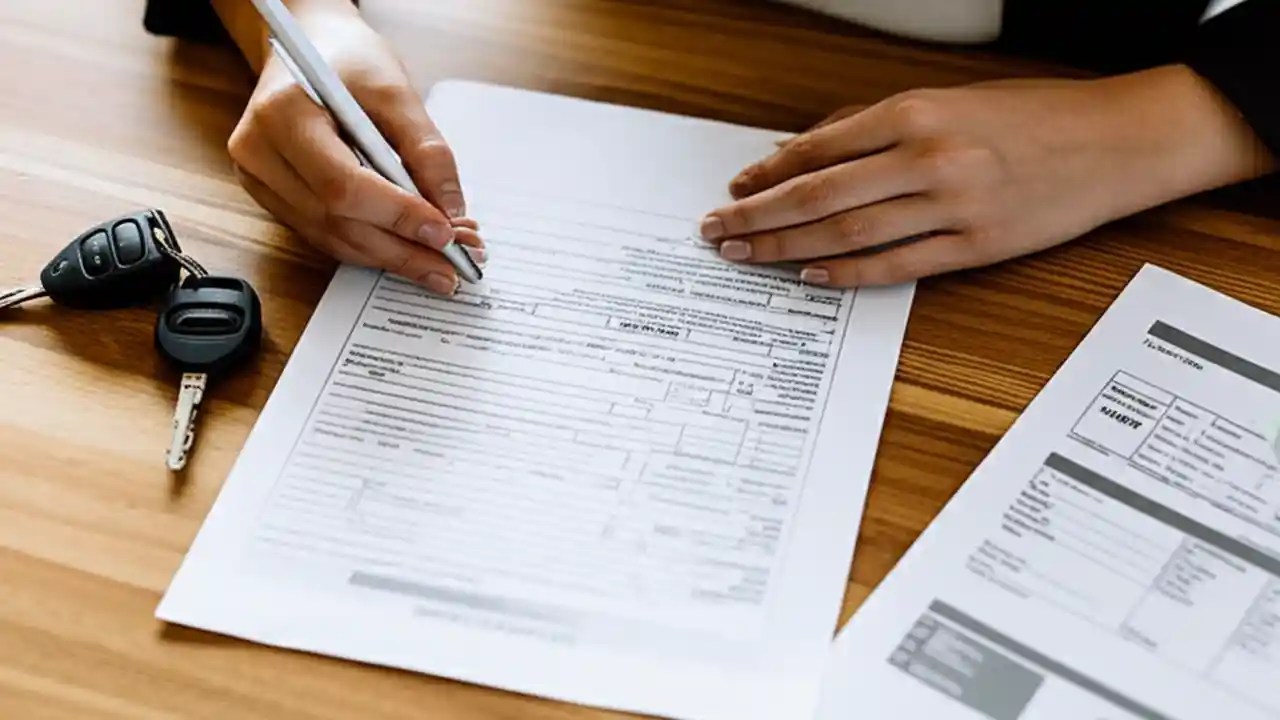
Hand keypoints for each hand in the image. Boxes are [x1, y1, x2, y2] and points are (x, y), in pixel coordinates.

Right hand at [226, 8, 482, 294]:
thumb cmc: (349, 60)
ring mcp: (260, 178)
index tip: (445, 233)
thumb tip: (450, 210)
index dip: (397, 215)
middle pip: (337, 221)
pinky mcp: (272, 196)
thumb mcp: (395, 88)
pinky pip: (325, 235)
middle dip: (403, 247)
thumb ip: (425, 149)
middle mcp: (259, 152)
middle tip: (454, 264)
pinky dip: (371, 247)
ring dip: (392, 255)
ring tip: (440, 262)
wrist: (311, 47)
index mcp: (282, 114)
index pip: (342, 185)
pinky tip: (408, 249)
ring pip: (332, 238)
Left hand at [700, 66, 1273, 287]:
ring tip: (746, 255)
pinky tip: (810, 275)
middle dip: (759, 215)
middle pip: (819, 194)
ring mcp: (953, 206)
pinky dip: (847, 273)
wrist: (1116, 141)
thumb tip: (808, 151)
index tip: (735, 187)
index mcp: (918, 112)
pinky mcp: (976, 247)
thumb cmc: (1032, 116)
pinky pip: (896, 266)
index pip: (820, 148)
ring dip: (787, 247)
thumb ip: (877, 126)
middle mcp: (929, 157)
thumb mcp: (950, 100)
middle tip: (717, 231)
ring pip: (848, 233)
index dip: (768, 173)